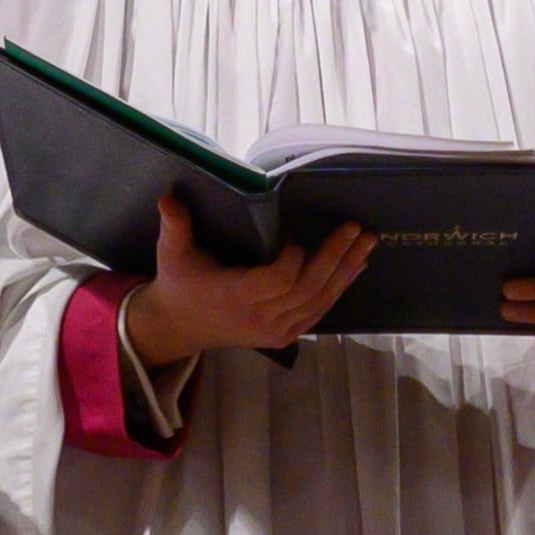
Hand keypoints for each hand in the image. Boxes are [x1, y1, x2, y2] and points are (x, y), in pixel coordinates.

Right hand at [118, 200, 373, 368]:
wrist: (179, 326)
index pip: (276, 282)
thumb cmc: (180, 282)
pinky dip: (338, 289)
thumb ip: (174, 225)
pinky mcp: (284, 336)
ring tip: (366, 242)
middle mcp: (258, 319)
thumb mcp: (171, 253)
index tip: (297, 237)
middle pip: (307, 289)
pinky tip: (356, 267)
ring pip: (318, 302)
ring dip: (346, 271)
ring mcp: (274, 331)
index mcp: (233, 297)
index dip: (292, 261)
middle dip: (335, 257)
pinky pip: (318, 312)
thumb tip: (167, 197)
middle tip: (356, 228)